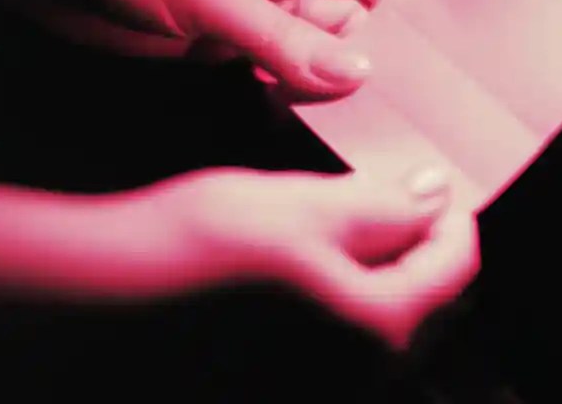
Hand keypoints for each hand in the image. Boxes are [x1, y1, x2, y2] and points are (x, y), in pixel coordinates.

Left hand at [31, 0, 412, 94]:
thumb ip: (283, 39)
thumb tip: (356, 73)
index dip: (410, 7)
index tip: (436, 56)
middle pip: (356, 14)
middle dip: (379, 55)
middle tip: (407, 104)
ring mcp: (259, 7)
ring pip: (320, 48)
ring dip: (335, 81)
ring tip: (364, 122)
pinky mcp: (231, 41)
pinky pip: (283, 69)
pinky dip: (294, 93)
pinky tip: (303, 118)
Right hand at [151, 166, 479, 348]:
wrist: (107, 289)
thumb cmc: (204, 246)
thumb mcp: (308, 206)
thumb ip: (385, 207)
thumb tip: (433, 197)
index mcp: (378, 324)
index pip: (454, 267)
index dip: (451, 216)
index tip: (435, 185)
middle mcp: (359, 367)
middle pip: (423, 298)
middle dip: (418, 244)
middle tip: (394, 197)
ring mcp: (323, 378)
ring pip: (381, 317)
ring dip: (381, 268)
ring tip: (346, 223)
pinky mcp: (287, 375)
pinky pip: (341, 334)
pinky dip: (343, 294)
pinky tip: (310, 262)